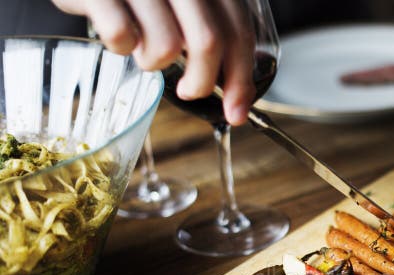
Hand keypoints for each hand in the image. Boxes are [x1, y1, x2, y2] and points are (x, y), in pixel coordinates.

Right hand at [52, 0, 254, 125]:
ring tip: (143, 48)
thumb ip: (213, 29)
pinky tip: (119, 37)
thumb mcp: (184, 3)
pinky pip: (122, 36)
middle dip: (202, 82)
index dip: (241, 79)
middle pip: (209, 42)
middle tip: (189, 91)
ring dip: (155, 62)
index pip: (238, 32)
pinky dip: (121, 48)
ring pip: (166, 45)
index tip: (235, 113)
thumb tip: (240, 87)